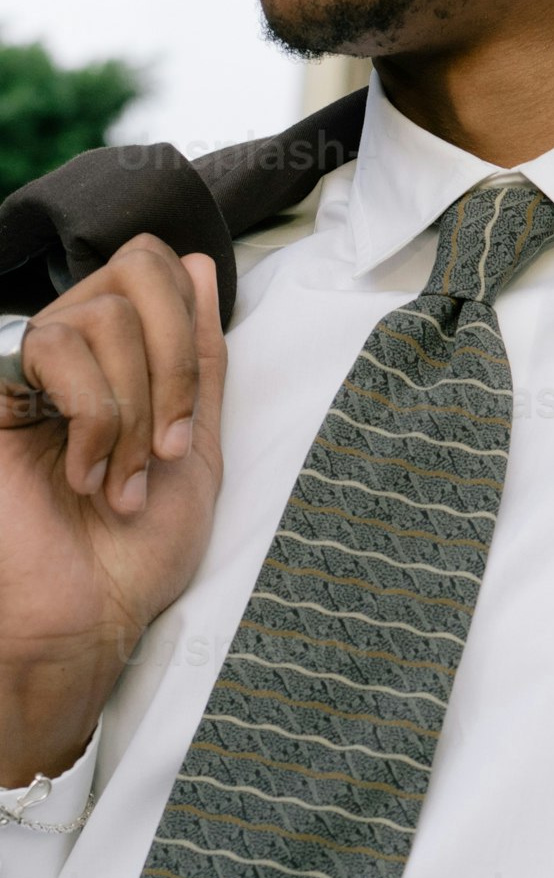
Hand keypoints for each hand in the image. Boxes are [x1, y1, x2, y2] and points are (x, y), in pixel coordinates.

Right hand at [0, 241, 226, 791]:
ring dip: (137, 410)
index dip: (190, 328)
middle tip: (169, 450)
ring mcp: (29, 371)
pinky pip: (57, 350)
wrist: (90, 615)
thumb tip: (195, 263)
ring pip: (106, 317)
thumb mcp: (198, 443)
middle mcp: (72, 351)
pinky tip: (84, 476)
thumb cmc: (141, 547)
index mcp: (122, 357)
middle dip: (174, 363)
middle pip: (139, 268)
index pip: (156, 265)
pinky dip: (95, 420)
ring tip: (124, 481)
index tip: (190, 428)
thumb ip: (200, 356)